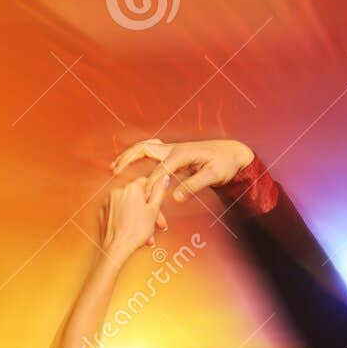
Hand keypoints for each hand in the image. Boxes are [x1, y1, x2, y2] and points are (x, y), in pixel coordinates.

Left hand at [96, 176, 166, 256]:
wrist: (115, 248)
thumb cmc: (136, 231)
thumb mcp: (153, 211)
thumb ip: (159, 192)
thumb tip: (164, 177)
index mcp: (131, 188)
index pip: (146, 183)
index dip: (154, 196)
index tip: (157, 208)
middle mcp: (117, 191)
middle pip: (137, 197)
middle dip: (148, 211)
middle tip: (158, 225)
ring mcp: (108, 201)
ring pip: (127, 206)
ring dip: (138, 218)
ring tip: (146, 235)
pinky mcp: (102, 212)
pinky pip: (117, 212)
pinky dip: (125, 219)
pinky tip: (132, 232)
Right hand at [110, 137, 253, 220]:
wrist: (232, 153)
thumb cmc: (225, 163)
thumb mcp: (213, 176)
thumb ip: (194, 186)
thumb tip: (175, 197)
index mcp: (182, 154)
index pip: (159, 170)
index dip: (150, 185)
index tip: (142, 198)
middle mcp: (174, 149)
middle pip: (144, 149)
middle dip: (127, 159)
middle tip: (113, 170)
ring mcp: (172, 150)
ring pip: (144, 149)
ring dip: (128, 156)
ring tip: (114, 167)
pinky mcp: (173, 155)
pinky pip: (150, 154)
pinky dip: (137, 157)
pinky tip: (130, 166)